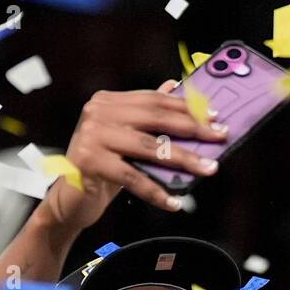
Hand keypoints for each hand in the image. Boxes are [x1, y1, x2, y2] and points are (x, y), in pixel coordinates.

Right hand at [43, 82, 228, 227]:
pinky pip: (132, 177)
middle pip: (155, 118)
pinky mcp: (89, 162)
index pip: (154, 101)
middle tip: (219, 137)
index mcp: (108, 102)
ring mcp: (92, 136)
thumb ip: (146, 116)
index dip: (186, 108)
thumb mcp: (126, 140)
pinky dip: (156, 192)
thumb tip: (174, 88)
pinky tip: (175, 202)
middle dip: (192, 129)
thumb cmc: (102, 169)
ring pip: (148, 147)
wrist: (69, 200)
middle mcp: (98, 113)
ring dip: (183, 159)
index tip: (214, 117)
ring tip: (208, 169)